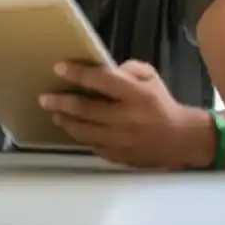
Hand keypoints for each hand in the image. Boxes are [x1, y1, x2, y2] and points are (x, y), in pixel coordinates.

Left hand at [39, 60, 210, 168]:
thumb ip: (127, 69)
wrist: (180, 139)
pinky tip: (71, 127)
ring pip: (84, 132)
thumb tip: (101, 69)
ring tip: (53, 113)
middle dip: (62, 102)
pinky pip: (92, 145)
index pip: (103, 81)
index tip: (59, 67)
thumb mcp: (150, 77)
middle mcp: (127, 119)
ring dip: (65, 121)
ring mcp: (121, 141)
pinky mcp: (118, 156)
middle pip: (86, 110)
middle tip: (44, 97)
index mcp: (136, 96)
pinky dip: (79, 136)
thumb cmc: (161, 103)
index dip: (79, 73)